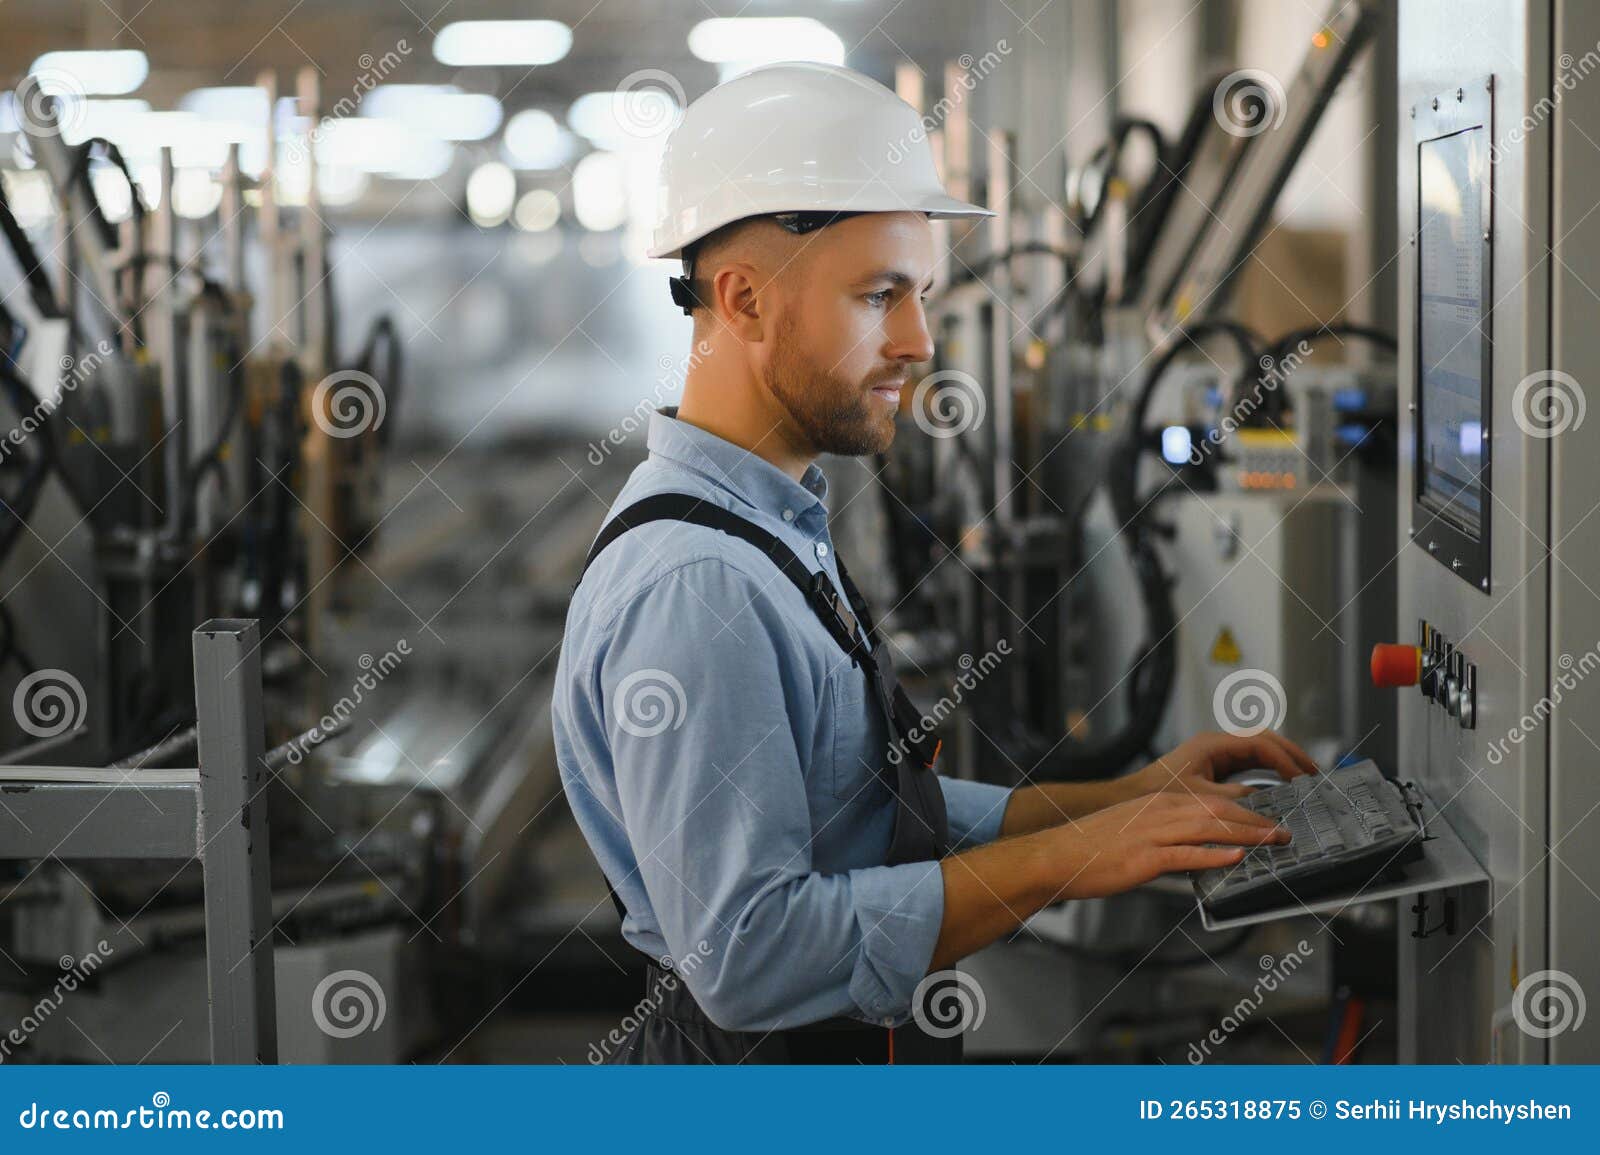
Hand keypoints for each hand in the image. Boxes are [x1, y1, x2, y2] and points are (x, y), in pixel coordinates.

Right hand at [1048, 792, 1290, 899]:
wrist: (1056, 856)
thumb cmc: (1089, 848)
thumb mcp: (1133, 830)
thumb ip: (1165, 835)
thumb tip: (1195, 849)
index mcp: (1157, 804)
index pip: (1212, 802)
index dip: (1245, 811)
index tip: (1268, 821)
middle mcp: (1158, 812)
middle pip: (1219, 811)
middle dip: (1256, 821)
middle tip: (1284, 832)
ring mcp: (1152, 833)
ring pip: (1210, 828)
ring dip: (1247, 834)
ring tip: (1274, 841)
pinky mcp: (1144, 858)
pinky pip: (1186, 855)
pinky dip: (1214, 856)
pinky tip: (1235, 858)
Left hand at [1120, 730, 1318, 800]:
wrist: (1134, 798)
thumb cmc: (1158, 793)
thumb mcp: (1202, 799)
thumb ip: (1234, 800)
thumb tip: (1263, 803)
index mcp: (1212, 744)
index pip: (1259, 744)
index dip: (1284, 760)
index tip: (1300, 777)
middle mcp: (1216, 744)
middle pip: (1263, 740)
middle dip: (1290, 753)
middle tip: (1313, 771)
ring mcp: (1216, 753)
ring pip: (1258, 749)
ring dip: (1282, 760)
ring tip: (1304, 775)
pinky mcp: (1215, 765)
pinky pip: (1249, 762)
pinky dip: (1269, 769)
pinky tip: (1281, 782)